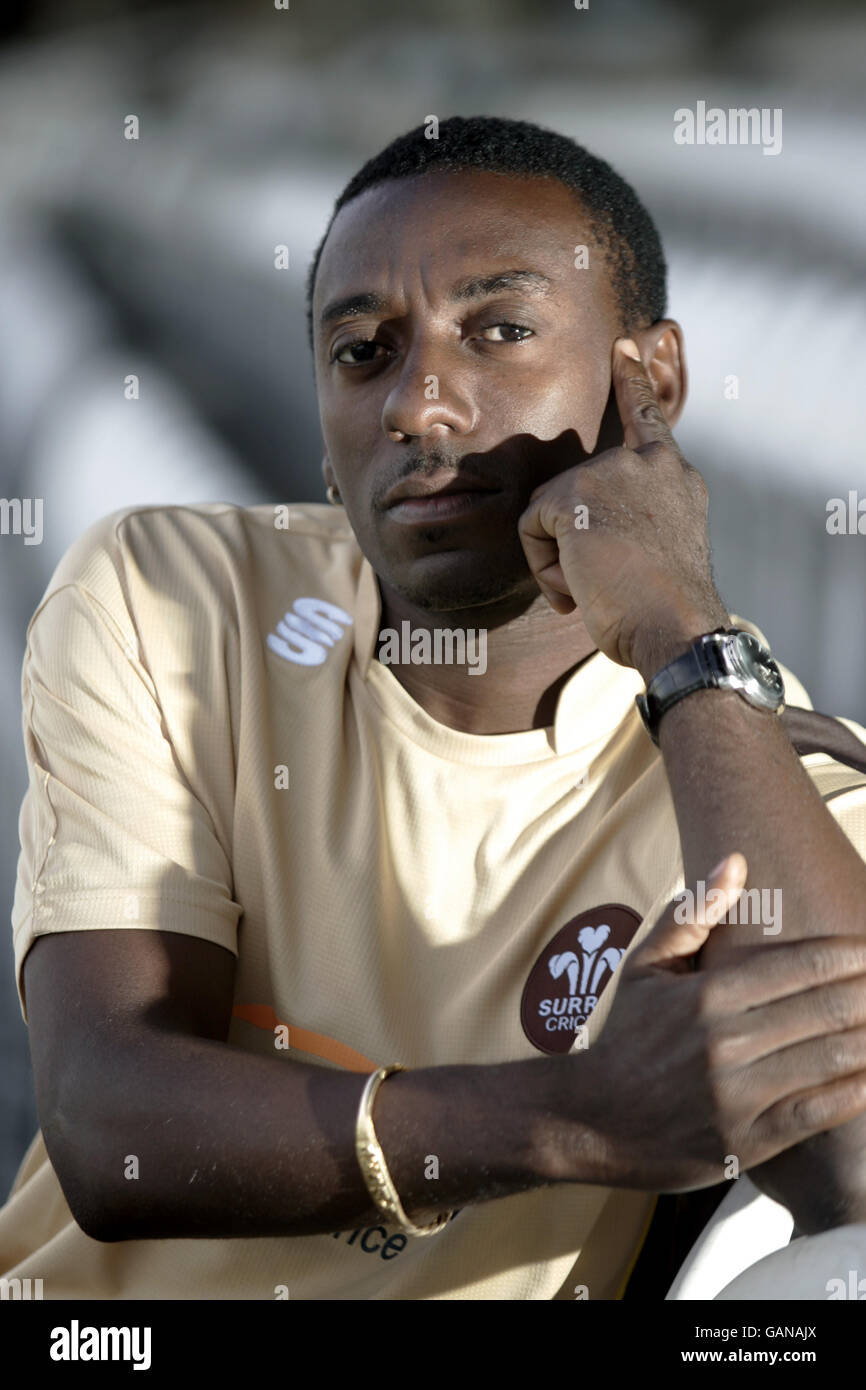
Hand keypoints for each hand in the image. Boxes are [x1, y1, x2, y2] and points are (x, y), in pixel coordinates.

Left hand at [517, 337, 728, 677]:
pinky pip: (530, 529)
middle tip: (603, 583)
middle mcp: (648, 465)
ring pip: (547, 513)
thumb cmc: (665, 613)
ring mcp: (612, 473)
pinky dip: (545, 566)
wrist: (676, 628)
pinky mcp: (576, 493)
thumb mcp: (659, 550)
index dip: (633, 381)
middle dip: (569, 542)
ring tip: (598, 585)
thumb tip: (583, 525)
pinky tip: (582, 582)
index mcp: (675, 478)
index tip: (623, 344)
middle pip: (570, 490)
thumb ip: (631, 518)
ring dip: (558, 560)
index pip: (648, 419)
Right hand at [555, 853, 865, 1192]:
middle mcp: (726, 1041)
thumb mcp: (645, 967)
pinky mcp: (747, 1140)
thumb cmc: (626, 1038)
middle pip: (829, 1008)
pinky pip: (819, 1112)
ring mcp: (739, 1094)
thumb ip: (694, 912)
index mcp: (707, 993)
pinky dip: (856, 1091)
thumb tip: (735, 862)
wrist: (591, 1121)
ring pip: (832, 1057)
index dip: (851, 954)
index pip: (801, 965)